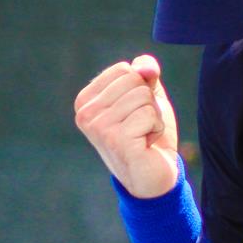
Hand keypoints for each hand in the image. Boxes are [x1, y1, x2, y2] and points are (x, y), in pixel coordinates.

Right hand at [74, 55, 180, 198]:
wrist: (154, 175)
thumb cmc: (148, 134)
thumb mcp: (147, 97)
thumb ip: (145, 74)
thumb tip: (145, 66)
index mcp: (86, 101)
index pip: (123, 69)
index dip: (140, 88)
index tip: (134, 114)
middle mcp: (86, 114)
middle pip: (133, 80)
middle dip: (148, 102)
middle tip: (140, 127)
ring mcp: (99, 128)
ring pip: (143, 96)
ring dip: (153, 117)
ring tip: (143, 136)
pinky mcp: (117, 141)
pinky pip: (149, 114)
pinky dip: (156, 128)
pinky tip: (146, 145)